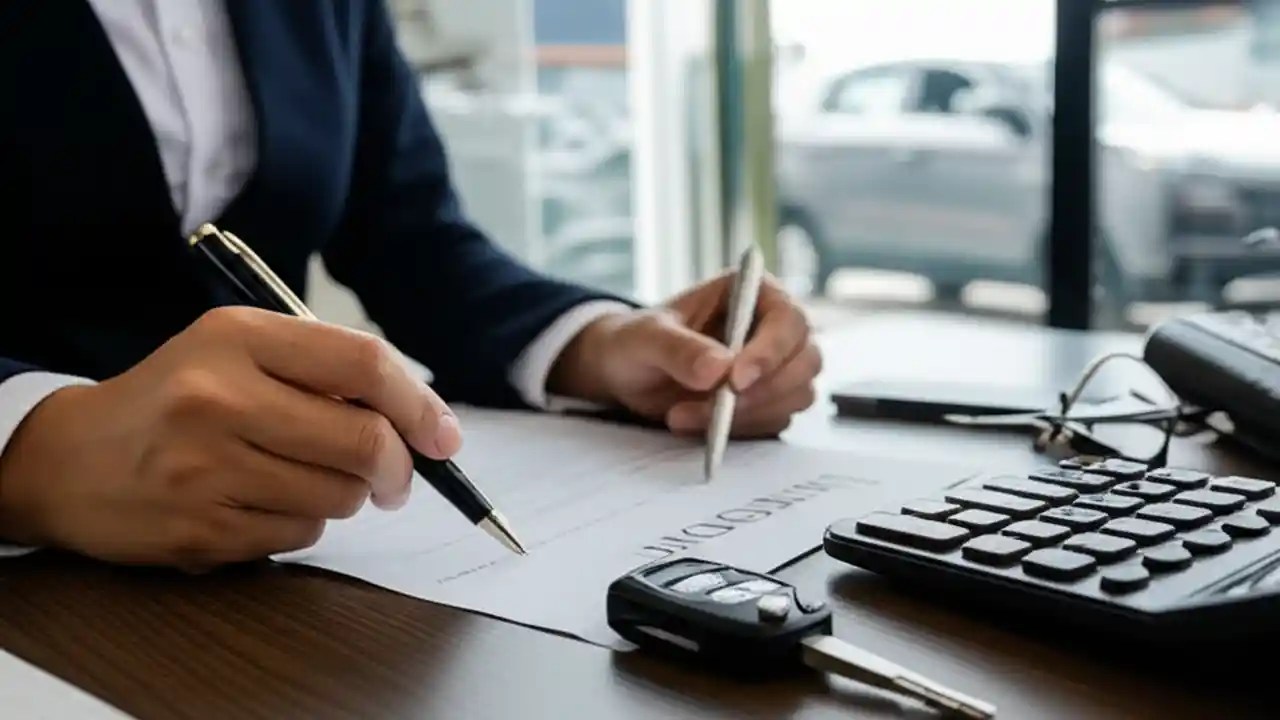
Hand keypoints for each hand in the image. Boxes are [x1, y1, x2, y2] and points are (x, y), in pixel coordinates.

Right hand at [0, 307, 458, 569]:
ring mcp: (206, 469)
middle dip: (397, 467)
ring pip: (340, 496)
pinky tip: (264, 503)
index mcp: (236, 338)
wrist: (69, 459)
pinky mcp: (200, 530)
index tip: (444, 436)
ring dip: (347, 497)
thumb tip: (423, 420)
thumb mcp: (234, 351)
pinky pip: (301, 534)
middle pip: (364, 440)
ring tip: (307, 479)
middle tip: (394, 477)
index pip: (362, 363)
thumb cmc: (174, 399)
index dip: (420, 403)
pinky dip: (304, 523)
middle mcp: (219, 397)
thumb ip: (322, 370)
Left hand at [550, 272, 820, 436]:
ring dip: (747, 414)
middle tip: (717, 408)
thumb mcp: (645, 338)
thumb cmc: (636, 341)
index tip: (737, 379)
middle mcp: (773, 327)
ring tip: (684, 415)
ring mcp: (775, 366)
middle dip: (763, 391)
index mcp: (753, 292)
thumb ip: (678, 349)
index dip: (771, 350)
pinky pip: (776, 420)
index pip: (789, 318)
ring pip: (796, 395)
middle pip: (805, 360)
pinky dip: (740, 429)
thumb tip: (718, 369)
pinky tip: (697, 425)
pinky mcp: (768, 401)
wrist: (627, 375)